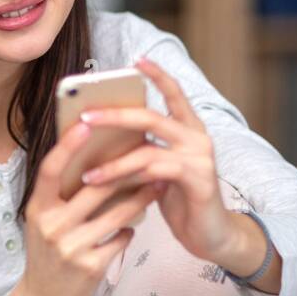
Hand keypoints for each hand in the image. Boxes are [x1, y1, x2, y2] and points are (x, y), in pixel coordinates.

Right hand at [19, 118, 160, 295]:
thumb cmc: (48, 253)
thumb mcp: (44, 222)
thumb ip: (61, 197)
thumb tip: (93, 162)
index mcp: (37, 209)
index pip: (50, 170)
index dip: (66, 146)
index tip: (85, 124)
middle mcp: (51, 226)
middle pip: (94, 189)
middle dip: (125, 171)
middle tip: (147, 152)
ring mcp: (71, 247)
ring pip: (116, 214)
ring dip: (140, 198)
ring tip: (156, 185)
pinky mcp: (91, 266)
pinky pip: (121, 239)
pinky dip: (129, 231)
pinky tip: (133, 228)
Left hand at [74, 56, 236, 263]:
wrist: (212, 235)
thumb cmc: (180, 200)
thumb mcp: (157, 170)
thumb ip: (140, 151)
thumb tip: (97, 140)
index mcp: (188, 129)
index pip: (174, 94)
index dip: (157, 75)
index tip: (137, 60)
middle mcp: (196, 137)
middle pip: (151, 117)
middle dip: (114, 115)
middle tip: (84, 115)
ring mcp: (200, 157)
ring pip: (146, 150)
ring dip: (112, 162)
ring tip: (85, 172)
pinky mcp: (199, 179)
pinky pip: (154, 173)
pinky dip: (126, 179)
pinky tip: (105, 186)